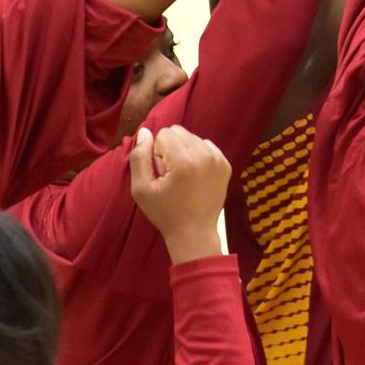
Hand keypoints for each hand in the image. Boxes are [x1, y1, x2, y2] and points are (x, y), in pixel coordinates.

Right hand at [130, 125, 233, 261]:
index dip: (156, 152)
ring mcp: (218, 159)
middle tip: (170, 175)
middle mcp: (204, 155)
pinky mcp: (225, 165)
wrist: (194, 233)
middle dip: (169, 148)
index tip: (160, 173)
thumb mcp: (141, 189)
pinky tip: (194, 176)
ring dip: (183, 151)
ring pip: (192, 137)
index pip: (164, 133)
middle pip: (179, 131)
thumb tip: (144, 131)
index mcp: (183, 160)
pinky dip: (197, 155)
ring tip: (182, 177)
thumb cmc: (165, 213)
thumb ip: (139, 157)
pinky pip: (206, 146)